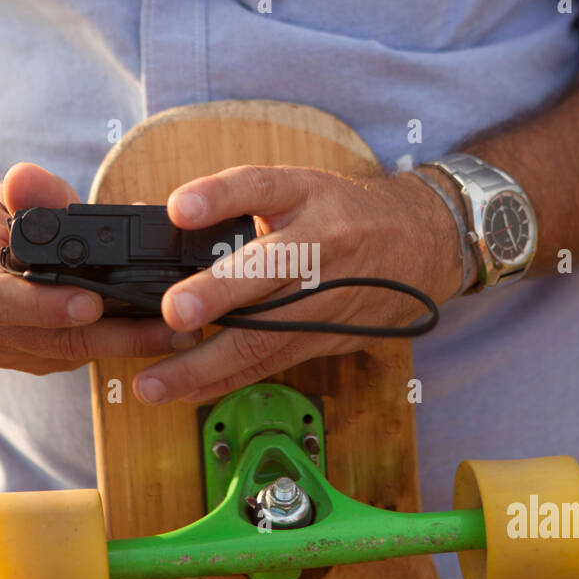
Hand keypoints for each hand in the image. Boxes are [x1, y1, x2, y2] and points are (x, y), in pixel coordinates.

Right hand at [0, 163, 192, 374]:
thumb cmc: (1, 220)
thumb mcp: (9, 193)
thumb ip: (27, 187)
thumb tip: (26, 179)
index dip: (46, 306)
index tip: (92, 304)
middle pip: (50, 338)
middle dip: (114, 335)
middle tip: (168, 327)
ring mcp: (4, 348)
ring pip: (70, 354)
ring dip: (127, 345)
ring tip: (178, 332)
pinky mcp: (31, 361)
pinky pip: (76, 358)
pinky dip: (116, 346)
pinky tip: (156, 336)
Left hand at [132, 165, 464, 403]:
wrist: (423, 241)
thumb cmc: (345, 213)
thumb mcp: (302, 188)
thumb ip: (243, 206)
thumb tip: (168, 232)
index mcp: (308, 195)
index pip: (262, 187)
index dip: (220, 196)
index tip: (181, 208)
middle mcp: (322, 244)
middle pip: (269, 269)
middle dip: (219, 294)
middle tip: (173, 312)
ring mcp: (328, 295)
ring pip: (267, 333)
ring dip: (207, 363)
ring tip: (155, 383)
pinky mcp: (329, 334)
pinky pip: (273, 361)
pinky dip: (226, 380)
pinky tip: (187, 392)